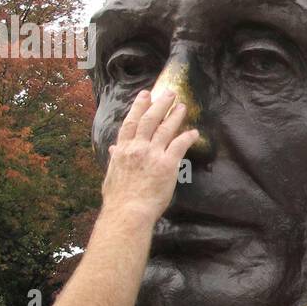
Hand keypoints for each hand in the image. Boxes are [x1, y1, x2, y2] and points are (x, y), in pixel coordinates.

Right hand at [101, 89, 201, 225]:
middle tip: (169, 93)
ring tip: (182, 106)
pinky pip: (179, 145)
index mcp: (122, 150)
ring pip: (164, 129)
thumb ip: (115, 159)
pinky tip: (194, 132)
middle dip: (159, 104)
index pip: (131, 123)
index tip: (145, 95)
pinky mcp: (167, 164)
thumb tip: (114, 149)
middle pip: (149, 120)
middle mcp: (137, 148)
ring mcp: (152, 154)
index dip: (138, 107)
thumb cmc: (118, 199)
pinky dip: (187, 136)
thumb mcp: (112, 175)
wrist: (128, 212)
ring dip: (174, 116)